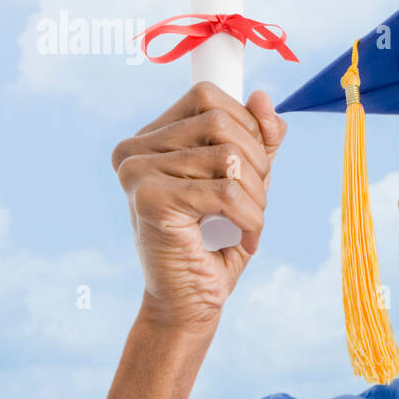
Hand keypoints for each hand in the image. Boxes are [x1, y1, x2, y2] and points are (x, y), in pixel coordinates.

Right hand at [111, 83, 286, 328]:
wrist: (191, 302)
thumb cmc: (218, 240)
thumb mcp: (247, 180)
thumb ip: (258, 139)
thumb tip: (264, 97)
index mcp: (150, 138)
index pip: (208, 96)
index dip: (248, 126)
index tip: (254, 168)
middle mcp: (134, 149)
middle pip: (221, 121)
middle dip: (257, 163)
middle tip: (254, 202)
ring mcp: (136, 172)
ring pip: (228, 156)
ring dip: (256, 196)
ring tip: (247, 223)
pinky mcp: (148, 199)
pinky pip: (226, 191)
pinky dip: (251, 218)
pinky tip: (244, 240)